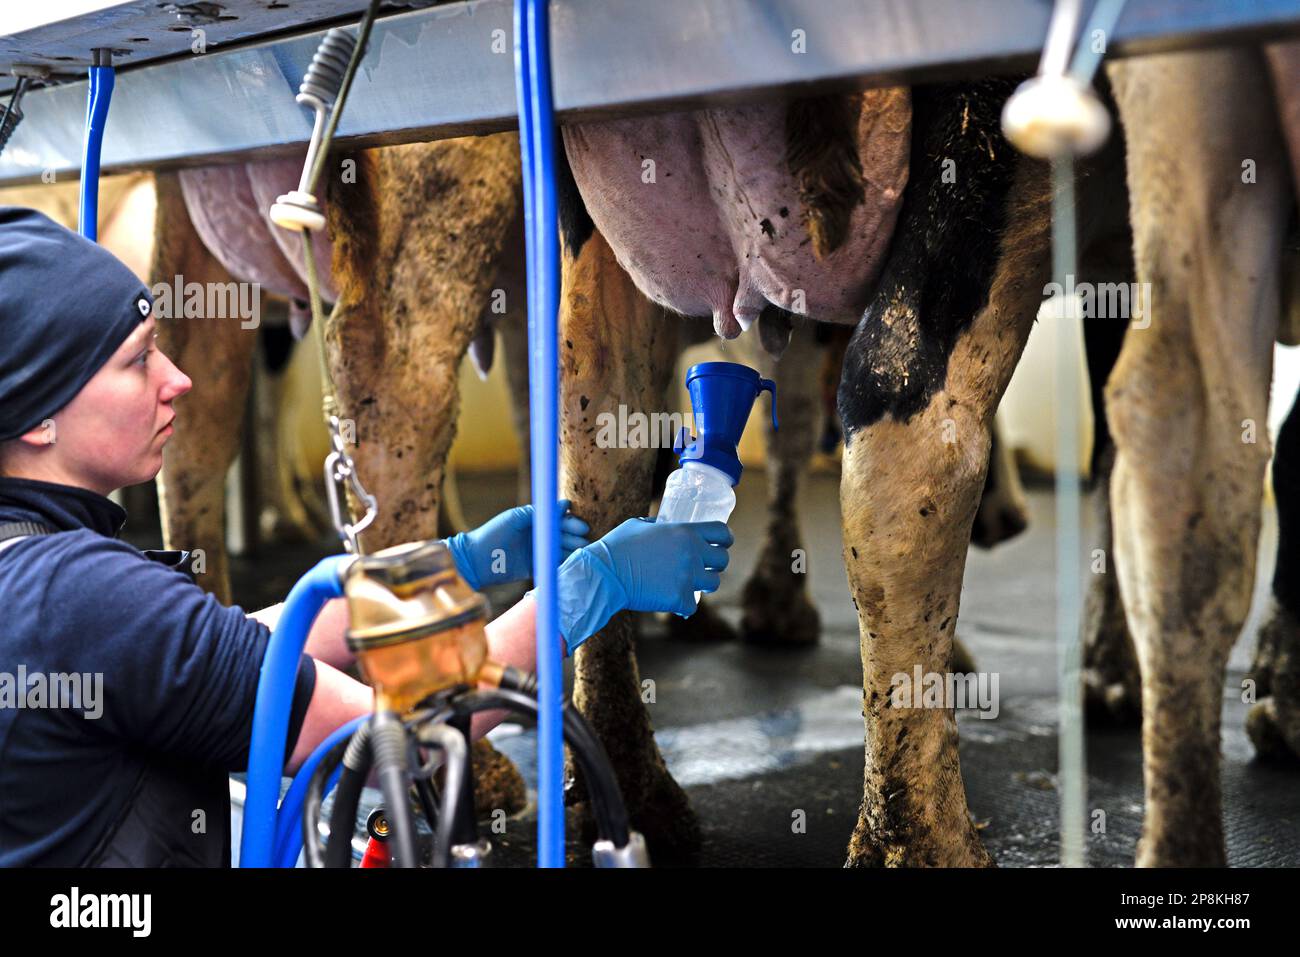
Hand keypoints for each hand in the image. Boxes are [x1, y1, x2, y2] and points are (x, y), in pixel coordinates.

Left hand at [445, 500, 589, 589]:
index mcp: (533, 521)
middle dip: (575, 538)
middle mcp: (537, 535)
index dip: (571, 523)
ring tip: (582, 555)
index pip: (558, 520)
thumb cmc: (493, 534)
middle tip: (585, 542)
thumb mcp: (515, 518)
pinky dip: (563, 565)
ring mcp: (536, 551)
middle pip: (562, 536)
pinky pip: (552, 565)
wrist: (476, 560)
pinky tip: (573, 565)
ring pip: (560, 550)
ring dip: (572, 552)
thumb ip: (538, 512)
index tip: (582, 527)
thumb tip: (564, 504)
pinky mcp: (534, 567)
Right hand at [555, 517, 732, 653]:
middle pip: (722, 560)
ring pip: (713, 583)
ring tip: (686, 583)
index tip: (722, 544)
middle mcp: (692, 553)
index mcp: (685, 532)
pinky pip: (692, 606)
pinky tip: (671, 601)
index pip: (722, 533)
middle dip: (714, 564)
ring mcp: (687, 577)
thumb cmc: (616, 548)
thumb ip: (657, 526)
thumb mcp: (638, 526)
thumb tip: (661, 527)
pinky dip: (683, 606)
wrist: (604, 574)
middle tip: (703, 567)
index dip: (725, 539)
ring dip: (702, 584)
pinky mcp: (679, 598)